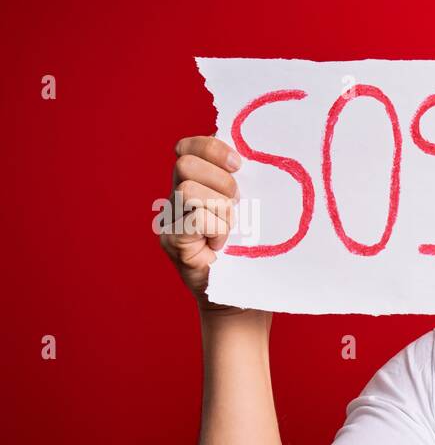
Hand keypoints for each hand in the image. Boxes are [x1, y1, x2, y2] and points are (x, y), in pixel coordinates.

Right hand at [159, 135, 252, 314]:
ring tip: (229, 229)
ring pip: (188, 190)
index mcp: (196, 183)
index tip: (240, 166)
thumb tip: (254, 151)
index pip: (187, 148)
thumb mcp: (253, 209)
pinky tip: (221, 245)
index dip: (212, 148)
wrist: (244, 296)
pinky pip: (194, 219)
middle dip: (221, 181)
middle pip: (185, 164)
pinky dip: (215, 229)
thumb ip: (246, 181)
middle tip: (238, 205)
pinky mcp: (173, 243)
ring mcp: (171, 221)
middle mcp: (176, 198)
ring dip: (220, 209)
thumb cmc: (252, 250)